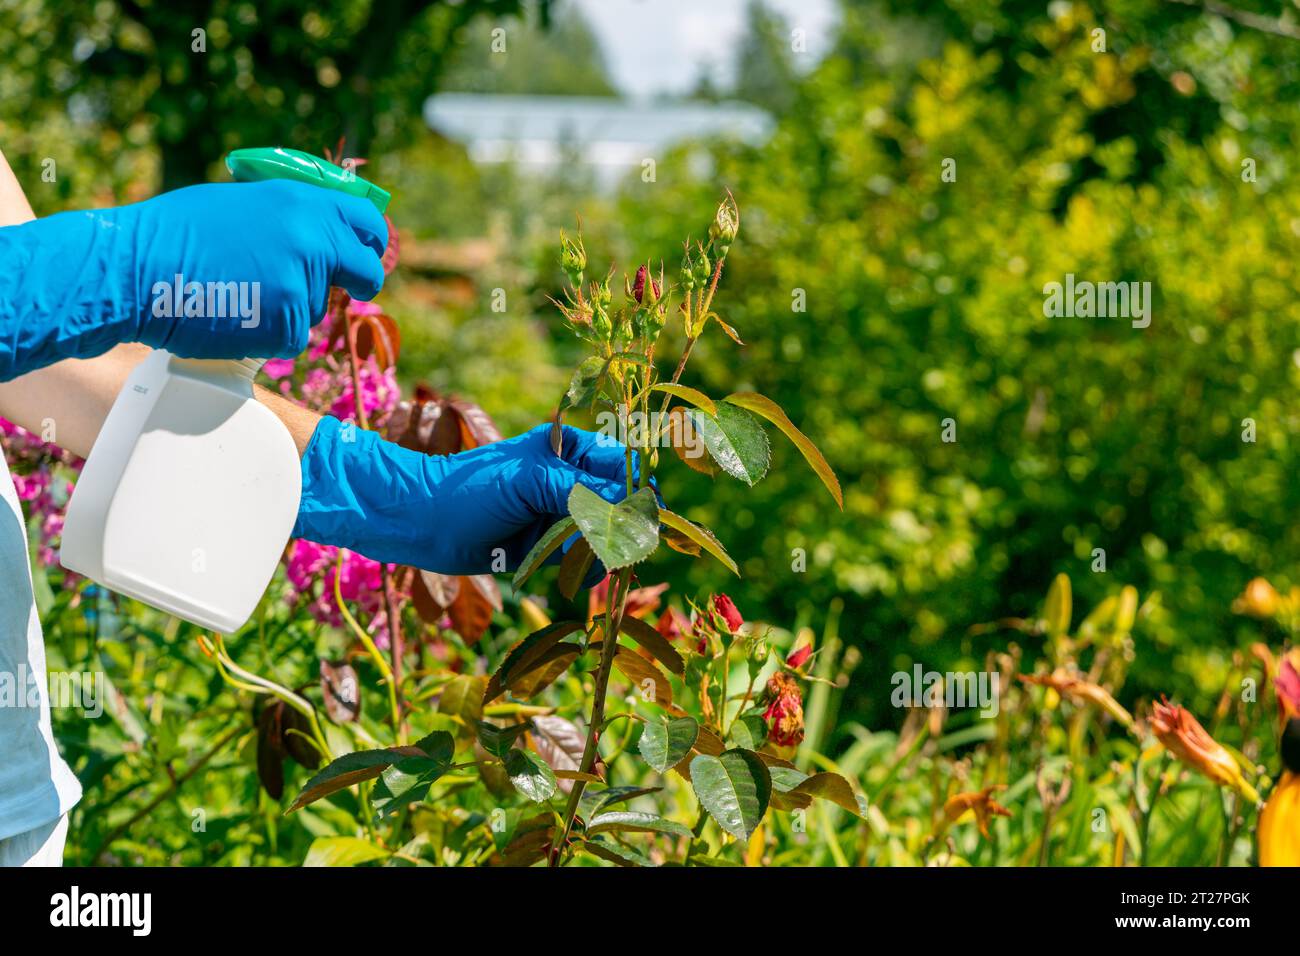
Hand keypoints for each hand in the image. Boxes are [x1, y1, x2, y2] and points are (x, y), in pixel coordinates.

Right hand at [0, 180, 386, 380]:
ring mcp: (302, 285)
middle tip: (347, 288)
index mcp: (302, 203)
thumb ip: (292, 218)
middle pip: (366, 273)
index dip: (372, 241)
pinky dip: (268, 332)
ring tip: (240, 290)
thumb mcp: (243, 202)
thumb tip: (325, 234)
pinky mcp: (286, 325)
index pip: (367, 222)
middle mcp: (312, 241)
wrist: (134, 269)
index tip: (369, 252)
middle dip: (359, 283)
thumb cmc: (175, 232)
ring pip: (318, 307)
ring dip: (292, 306)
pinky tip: (233, 313)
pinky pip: (291, 336)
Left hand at [293, 420, 637, 575]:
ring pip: (606, 534)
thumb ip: (584, 491)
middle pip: (620, 502)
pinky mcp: (549, 545)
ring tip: (586, 559)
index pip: (623, 463)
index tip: (643, 514)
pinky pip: (584, 558)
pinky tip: (578, 573)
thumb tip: (636, 504)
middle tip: (616, 543)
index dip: (637, 487)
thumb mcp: (531, 482)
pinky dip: (586, 567)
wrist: (422, 524)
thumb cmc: (471, 490)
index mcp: (568, 448)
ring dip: (601, 550)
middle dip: (620, 525)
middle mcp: (569, 479)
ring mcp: (560, 513)